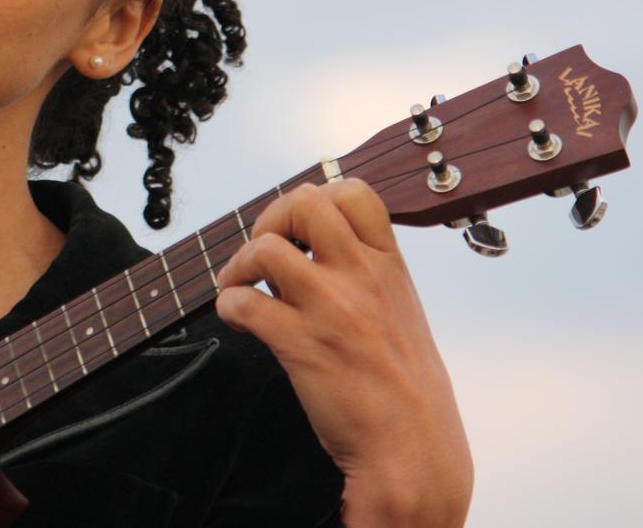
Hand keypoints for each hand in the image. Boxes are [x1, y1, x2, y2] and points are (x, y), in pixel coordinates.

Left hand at [214, 181, 471, 527]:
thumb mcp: (401, 311)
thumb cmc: (406, 388)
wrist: (414, 449)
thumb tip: (313, 254)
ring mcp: (330, 308)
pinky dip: (229, 306)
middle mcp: (360, 277)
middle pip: (304, 203)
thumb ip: (365, 276)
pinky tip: (241, 322)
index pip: (355, 193)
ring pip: (266, 249)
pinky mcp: (301, 344)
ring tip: (242, 288)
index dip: (317, 197)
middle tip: (265, 252)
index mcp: (389, 266)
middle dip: (271, 219)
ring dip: (239, 265)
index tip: (302, 229)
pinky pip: (244, 303)